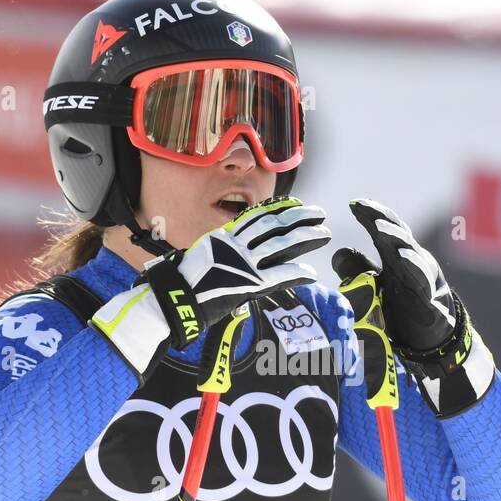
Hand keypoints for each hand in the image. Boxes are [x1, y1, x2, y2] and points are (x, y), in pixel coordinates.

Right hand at [150, 197, 329, 341]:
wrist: (176, 296)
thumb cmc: (184, 280)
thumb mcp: (204, 255)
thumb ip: (222, 251)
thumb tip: (234, 251)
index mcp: (225, 236)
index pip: (257, 216)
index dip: (279, 208)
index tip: (295, 203)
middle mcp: (237, 245)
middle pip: (275, 225)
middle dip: (299, 218)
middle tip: (319, 213)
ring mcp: (244, 263)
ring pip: (282, 245)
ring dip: (305, 238)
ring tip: (323, 234)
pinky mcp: (249, 283)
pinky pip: (279, 275)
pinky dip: (296, 272)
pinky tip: (310, 272)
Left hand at [340, 198, 494, 417]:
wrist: (430, 340)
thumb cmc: (402, 308)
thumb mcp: (375, 286)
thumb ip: (358, 270)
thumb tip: (338, 252)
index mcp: (398, 257)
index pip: (384, 230)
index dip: (371, 215)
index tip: (353, 202)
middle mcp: (412, 262)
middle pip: (397, 234)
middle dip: (381, 218)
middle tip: (364, 207)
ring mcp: (424, 278)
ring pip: (410, 252)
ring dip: (395, 238)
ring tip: (378, 226)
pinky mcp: (430, 299)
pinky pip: (422, 280)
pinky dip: (414, 267)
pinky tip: (402, 257)